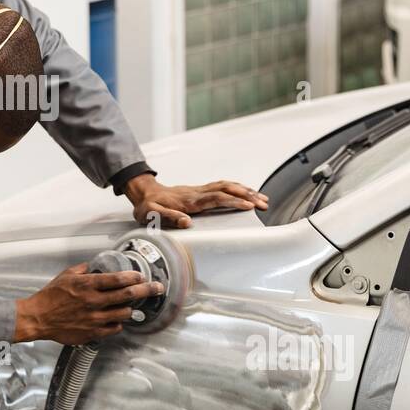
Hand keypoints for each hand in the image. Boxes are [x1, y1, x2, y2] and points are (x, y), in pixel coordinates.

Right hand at [13, 262, 163, 344]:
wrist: (38, 318)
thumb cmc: (50, 296)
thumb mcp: (65, 275)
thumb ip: (83, 269)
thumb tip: (94, 265)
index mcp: (87, 285)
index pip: (118, 279)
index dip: (134, 277)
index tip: (141, 276)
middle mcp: (93, 301)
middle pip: (127, 296)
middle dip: (146, 291)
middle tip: (157, 288)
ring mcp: (94, 319)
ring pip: (124, 314)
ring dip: (130, 308)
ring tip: (132, 306)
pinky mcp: (92, 333)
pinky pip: (114, 329)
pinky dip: (118, 323)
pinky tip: (115, 319)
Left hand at [124, 174, 267, 228]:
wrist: (145, 193)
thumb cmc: (148, 208)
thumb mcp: (151, 215)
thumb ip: (168, 218)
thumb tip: (187, 223)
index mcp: (188, 201)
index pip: (215, 199)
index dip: (232, 201)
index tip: (249, 205)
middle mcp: (197, 192)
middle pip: (226, 189)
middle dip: (247, 195)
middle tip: (264, 203)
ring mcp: (200, 190)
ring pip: (226, 186)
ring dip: (246, 190)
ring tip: (263, 199)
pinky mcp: (201, 190)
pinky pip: (222, 187)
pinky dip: (237, 188)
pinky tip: (248, 193)